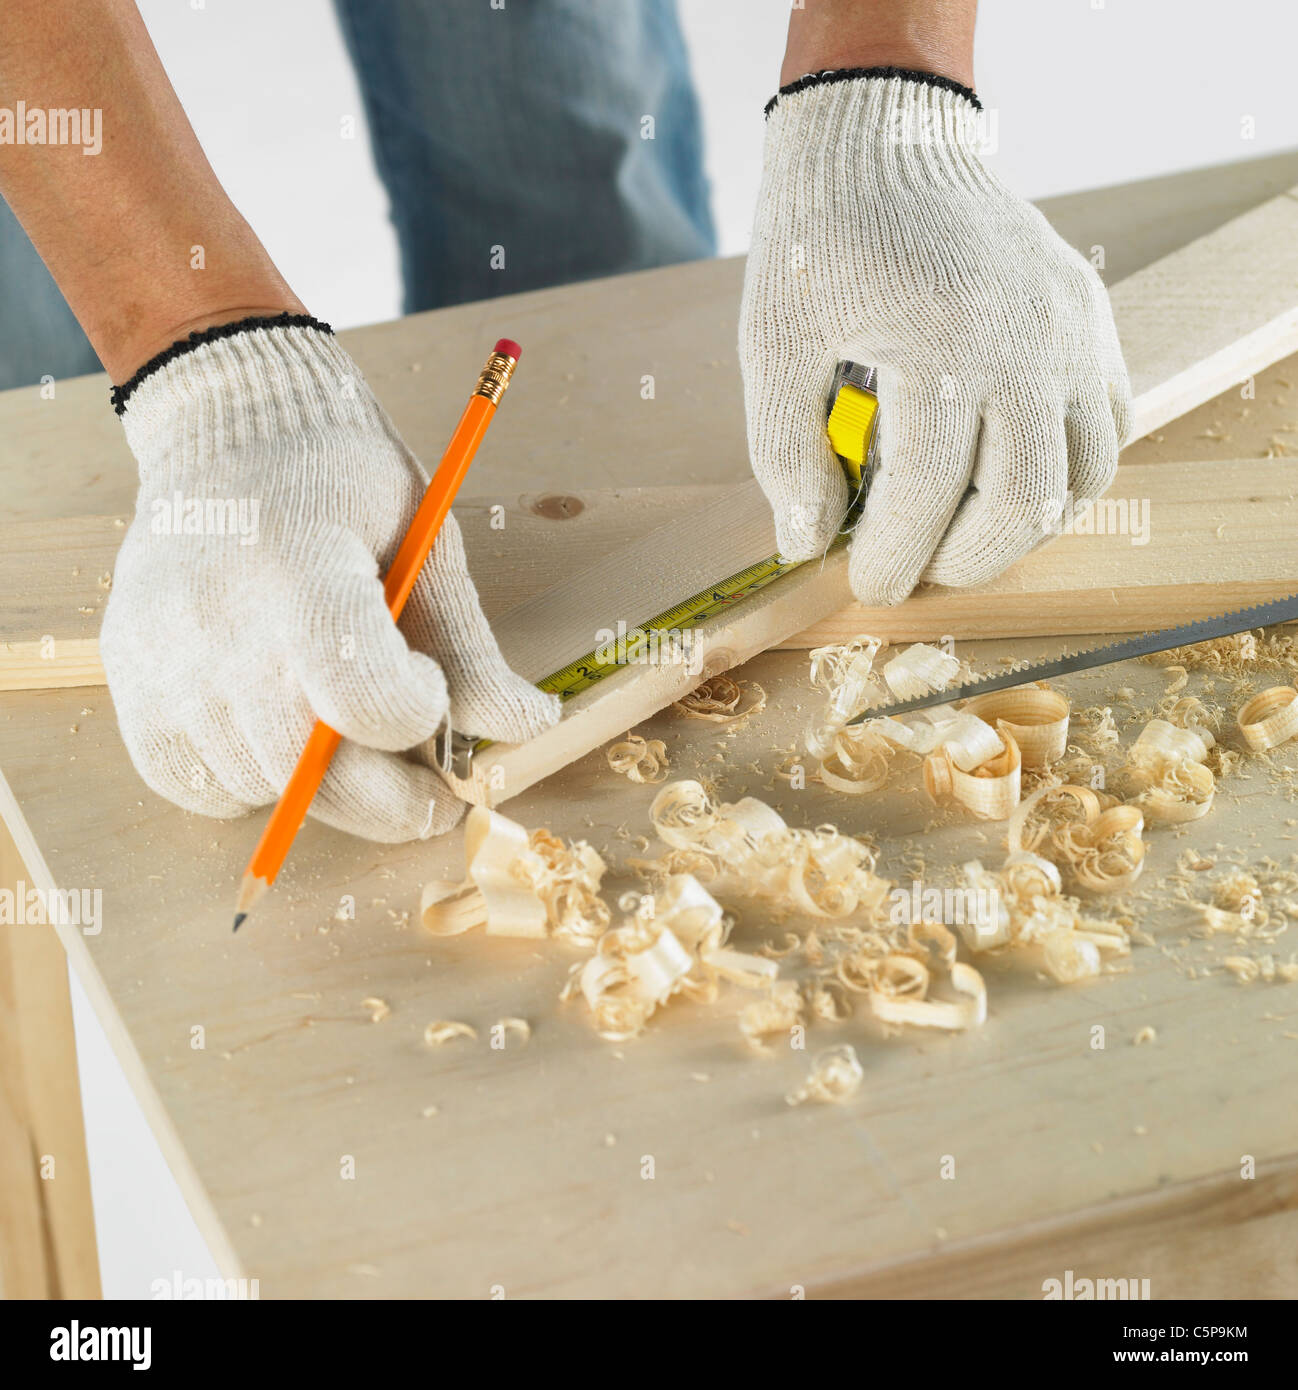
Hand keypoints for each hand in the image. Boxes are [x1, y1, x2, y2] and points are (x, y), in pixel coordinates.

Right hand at [100, 316, 557, 841]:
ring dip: (324, 786)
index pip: (363, 700)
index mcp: (301, 569)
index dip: (417, 714)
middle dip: (393, 798)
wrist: (228, 432)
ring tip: (341, 719)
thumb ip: (469, 645)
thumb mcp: (426, 540)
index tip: (429, 685)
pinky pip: (203, 790)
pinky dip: (254, 782)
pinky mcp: (130, 689)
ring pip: (263, 790)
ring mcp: (162, 662)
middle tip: (431, 789)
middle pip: (311, 774)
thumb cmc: (341, 482)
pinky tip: (281, 726)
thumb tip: (525, 727)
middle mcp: (217, 623)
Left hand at [739, 72, 1131, 605]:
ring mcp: (1071, 330)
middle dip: (963, 561)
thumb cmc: (820, 242)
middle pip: (1023, 500)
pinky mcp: (1091, 321)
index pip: (929, 491)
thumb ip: (786, 448)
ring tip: (961, 535)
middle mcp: (1025, 338)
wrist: (886, 144)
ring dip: (1022, 529)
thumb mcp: (774, 340)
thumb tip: (808, 542)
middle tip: (915, 569)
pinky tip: (1009, 480)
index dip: (895, 556)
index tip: (867, 584)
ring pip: (1081, 476)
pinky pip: (1110, 428)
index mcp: (940, 338)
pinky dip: (1067, 476)